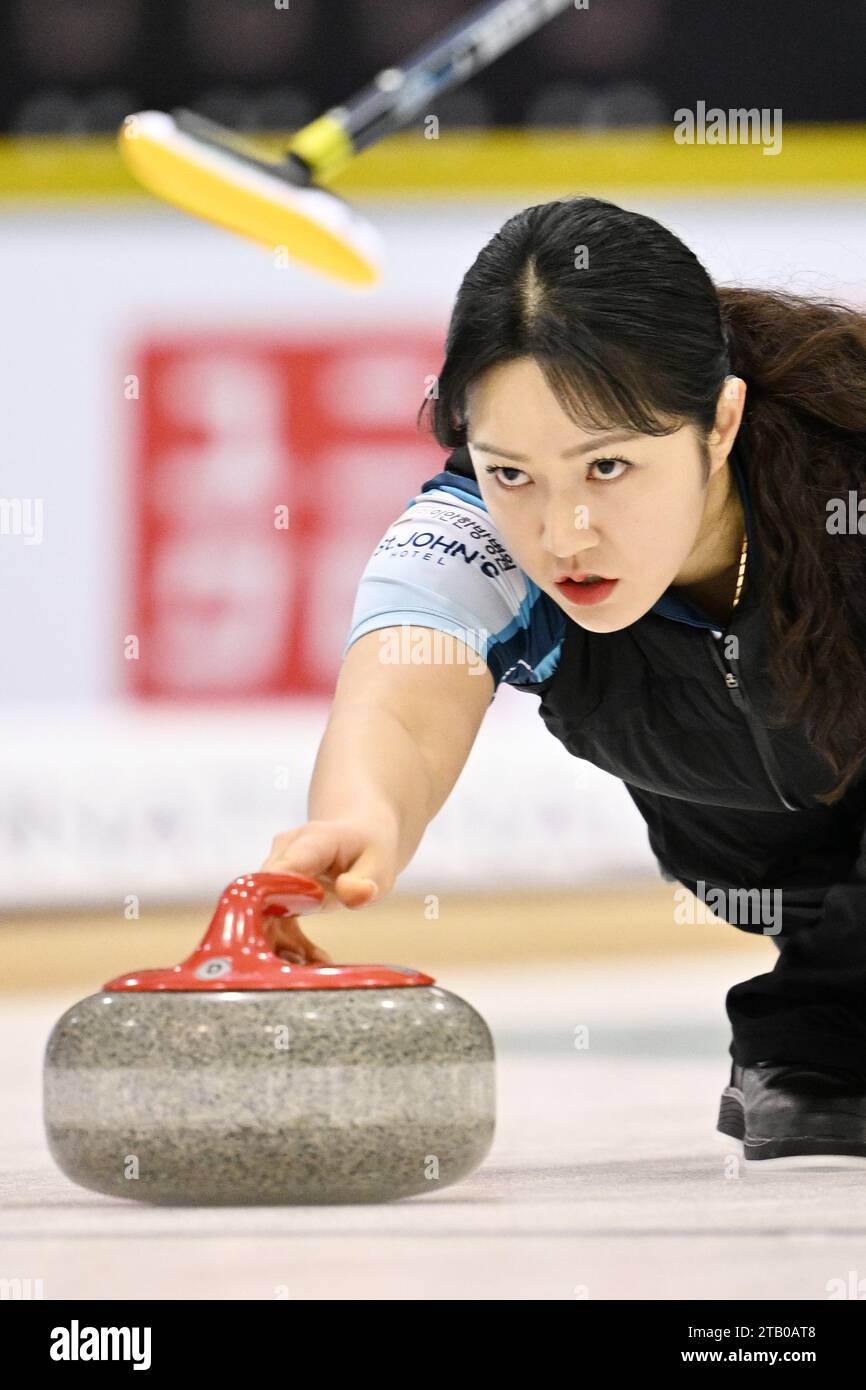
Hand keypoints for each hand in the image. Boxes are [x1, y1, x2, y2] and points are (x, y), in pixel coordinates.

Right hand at [259, 817, 396, 963]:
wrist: (362, 835)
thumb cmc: (370, 850)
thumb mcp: (380, 865)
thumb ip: (366, 881)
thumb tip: (352, 894)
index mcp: (312, 840)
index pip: (281, 869)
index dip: (271, 901)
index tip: (279, 935)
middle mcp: (285, 850)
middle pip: (263, 895)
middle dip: (276, 935)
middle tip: (304, 966)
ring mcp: (276, 867)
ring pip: (263, 911)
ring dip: (283, 944)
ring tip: (314, 966)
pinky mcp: (274, 887)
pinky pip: (272, 918)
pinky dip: (289, 942)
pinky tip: (312, 959)